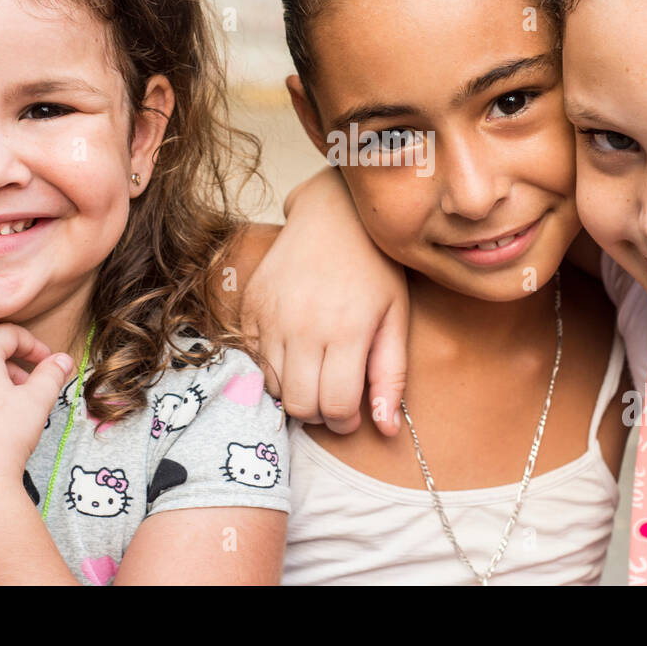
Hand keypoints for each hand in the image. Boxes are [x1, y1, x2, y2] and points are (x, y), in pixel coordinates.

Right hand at [241, 169, 409, 436]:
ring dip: (296, 391)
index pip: (334, 407)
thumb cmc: (374, 268)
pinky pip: (253, 361)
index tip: (353, 414)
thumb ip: (391, 376)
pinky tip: (296, 349)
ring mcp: (270, 316)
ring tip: (317, 370)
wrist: (333, 216)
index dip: (345, 422)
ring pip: (273, 388)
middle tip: (334, 398)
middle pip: (299, 405)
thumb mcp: (396, 318)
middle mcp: (302, 325)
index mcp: (346, 330)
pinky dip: (274, 367)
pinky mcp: (250, 308)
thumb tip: (387, 429)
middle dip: (319, 414)